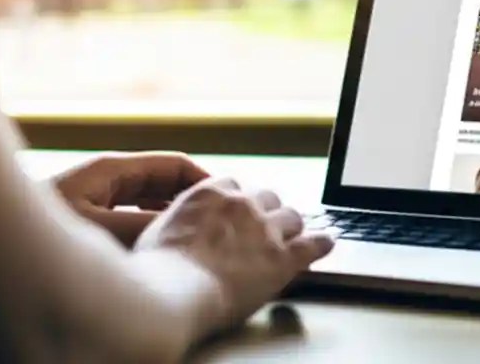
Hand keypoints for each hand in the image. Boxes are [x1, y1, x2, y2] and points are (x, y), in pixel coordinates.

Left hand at [53, 151, 209, 246]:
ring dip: (173, 217)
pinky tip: (161, 251)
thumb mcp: (99, 231)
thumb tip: (190, 227)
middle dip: (192, 201)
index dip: (205, 183)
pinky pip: (132, 216)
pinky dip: (151, 228)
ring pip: (150, 200)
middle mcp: (108, 177)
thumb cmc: (39, 238)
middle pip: (165, 181)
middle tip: (219, 230)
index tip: (229, 209)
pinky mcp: (88, 217)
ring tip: (197, 242)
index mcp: (113, 168)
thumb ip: (146, 226)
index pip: (176, 164)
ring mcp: (97, 196)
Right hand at [134, 177, 334, 331]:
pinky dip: (321, 244)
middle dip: (266, 211)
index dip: (238, 200)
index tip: (238, 211)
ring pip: (292, 217)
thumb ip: (177, 220)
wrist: (170, 294)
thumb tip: (179, 226)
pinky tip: (325, 244)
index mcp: (210, 194)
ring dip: (290, 227)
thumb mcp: (156, 231)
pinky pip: (314, 244)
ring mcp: (266, 229)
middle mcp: (242, 204)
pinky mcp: (283, 258)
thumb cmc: (154, 271)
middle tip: (264, 227)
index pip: (234, 185)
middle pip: (267, 197)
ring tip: (291, 237)